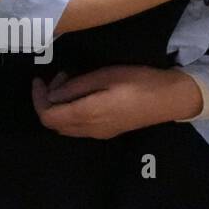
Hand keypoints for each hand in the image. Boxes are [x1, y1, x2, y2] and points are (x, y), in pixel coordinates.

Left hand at [32, 65, 201, 138]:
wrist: (170, 99)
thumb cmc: (140, 82)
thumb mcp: (107, 75)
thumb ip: (77, 86)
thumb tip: (53, 93)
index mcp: (86, 114)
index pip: (47, 115)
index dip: (38, 99)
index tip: (39, 80)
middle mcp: (88, 129)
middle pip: (54, 124)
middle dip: (48, 101)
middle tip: (60, 78)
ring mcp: (98, 133)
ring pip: (65, 127)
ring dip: (60, 109)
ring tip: (71, 85)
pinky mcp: (108, 132)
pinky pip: (78, 128)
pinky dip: (72, 113)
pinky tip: (85, 97)